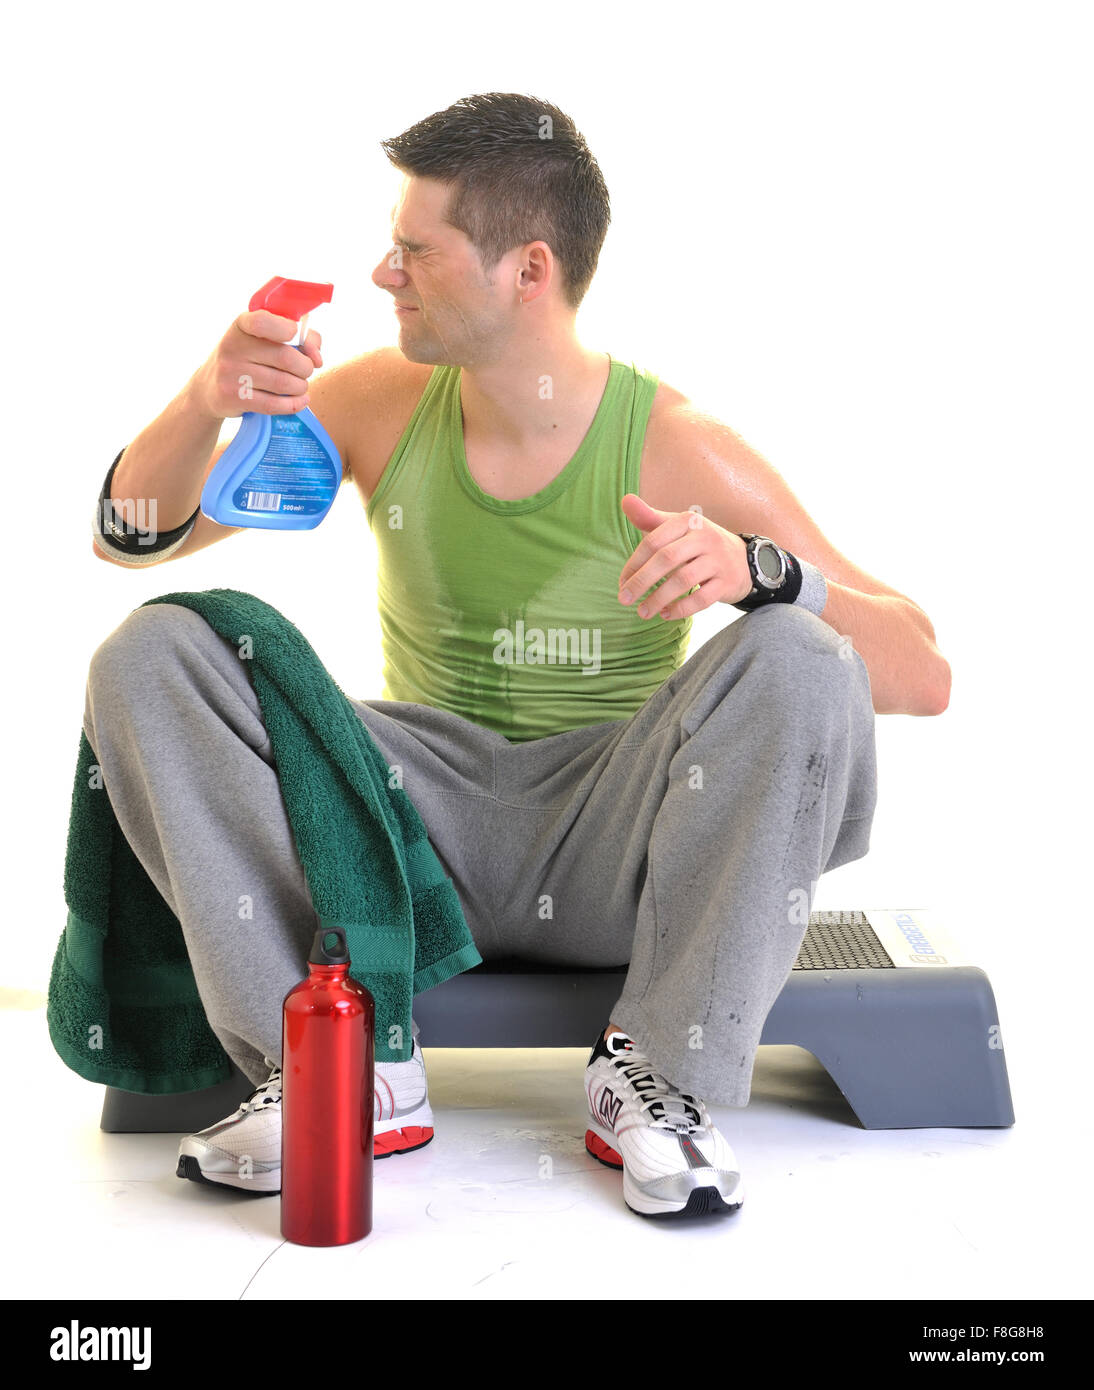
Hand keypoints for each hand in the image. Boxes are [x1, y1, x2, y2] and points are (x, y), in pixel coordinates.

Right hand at [188, 309, 322, 420]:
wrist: (209, 388)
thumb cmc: (247, 358)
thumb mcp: (263, 340)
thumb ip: (298, 338)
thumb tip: (317, 357)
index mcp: (242, 325)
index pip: (264, 321)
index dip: (288, 329)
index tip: (296, 336)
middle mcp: (233, 346)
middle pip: (285, 357)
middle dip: (305, 367)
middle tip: (305, 371)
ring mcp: (231, 373)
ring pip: (283, 383)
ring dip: (301, 387)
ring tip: (300, 386)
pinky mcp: (233, 397)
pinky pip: (273, 404)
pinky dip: (294, 404)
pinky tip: (300, 400)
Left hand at [617, 494, 752, 618]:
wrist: (743, 559)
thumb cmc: (698, 544)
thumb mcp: (677, 527)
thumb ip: (649, 518)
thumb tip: (625, 500)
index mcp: (688, 521)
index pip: (654, 541)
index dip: (634, 564)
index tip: (622, 583)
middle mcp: (705, 538)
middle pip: (667, 559)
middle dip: (642, 581)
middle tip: (624, 599)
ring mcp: (718, 560)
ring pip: (684, 580)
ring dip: (658, 599)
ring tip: (642, 612)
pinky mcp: (727, 582)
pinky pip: (702, 599)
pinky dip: (681, 609)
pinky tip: (665, 614)